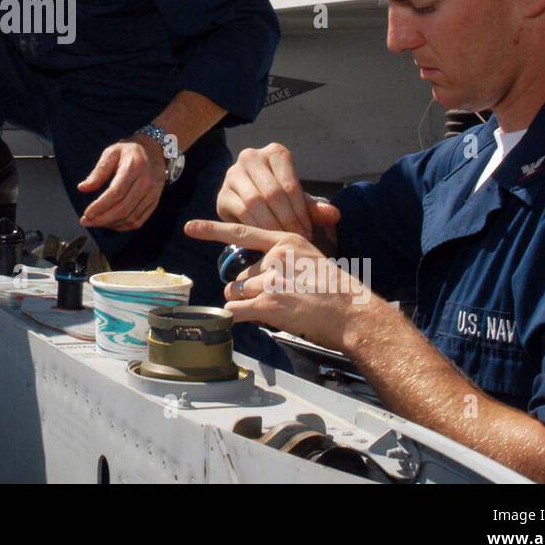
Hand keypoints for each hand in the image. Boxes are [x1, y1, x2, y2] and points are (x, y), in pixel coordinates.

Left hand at [77, 135, 166, 231]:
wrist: (156, 150)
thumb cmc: (130, 151)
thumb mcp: (111, 153)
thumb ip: (98, 171)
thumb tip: (82, 188)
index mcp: (134, 167)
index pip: (116, 193)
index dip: (100, 206)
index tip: (87, 213)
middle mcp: (146, 182)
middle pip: (123, 208)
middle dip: (102, 219)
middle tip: (86, 221)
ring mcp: (152, 194)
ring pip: (131, 218)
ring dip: (111, 224)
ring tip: (96, 222)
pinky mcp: (154, 202)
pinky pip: (139, 220)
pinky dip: (123, 226)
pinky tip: (111, 223)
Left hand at [185, 219, 379, 353]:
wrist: (354, 313)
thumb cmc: (336, 290)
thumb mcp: (310, 260)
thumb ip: (283, 260)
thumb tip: (256, 272)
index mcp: (286, 241)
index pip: (241, 233)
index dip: (212, 229)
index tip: (190, 227)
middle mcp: (276, 257)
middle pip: (241, 275)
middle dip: (250, 290)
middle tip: (281, 298)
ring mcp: (272, 279)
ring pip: (239, 293)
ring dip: (251, 304)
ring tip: (283, 308)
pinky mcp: (270, 303)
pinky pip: (237, 309)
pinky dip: (238, 316)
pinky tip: (255, 317)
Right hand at [219, 143, 340, 251]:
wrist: (253, 206)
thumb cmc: (282, 201)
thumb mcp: (300, 202)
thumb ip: (315, 209)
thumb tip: (334, 215)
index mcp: (275, 153)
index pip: (290, 185)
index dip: (301, 212)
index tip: (309, 233)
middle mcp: (251, 157)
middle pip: (272, 194)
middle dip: (287, 221)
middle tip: (297, 240)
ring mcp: (233, 173)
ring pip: (255, 202)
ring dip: (271, 225)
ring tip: (283, 241)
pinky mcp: (222, 194)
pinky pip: (240, 211)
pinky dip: (256, 226)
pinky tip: (266, 238)